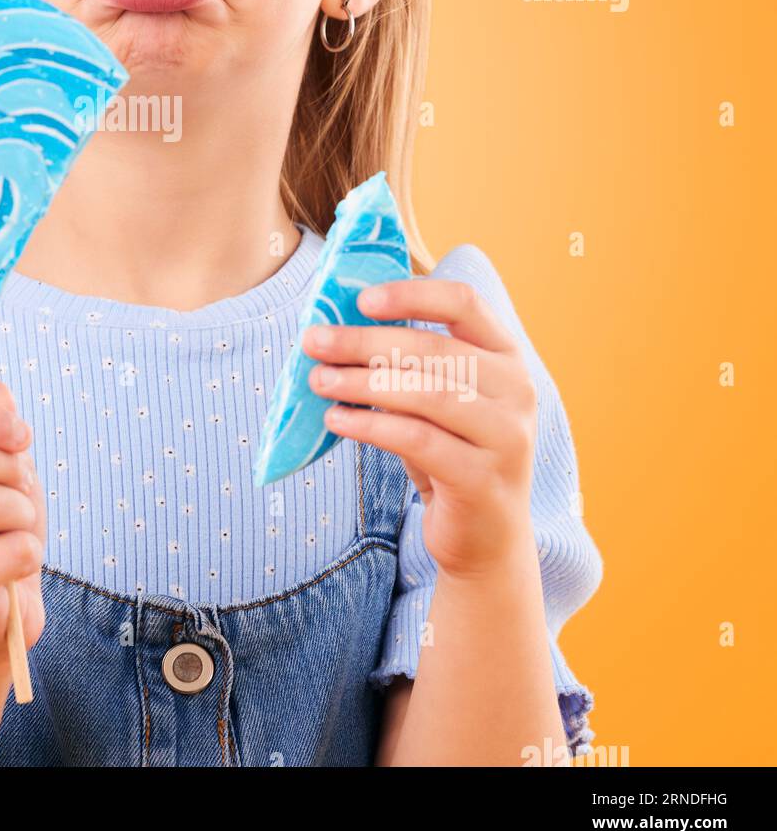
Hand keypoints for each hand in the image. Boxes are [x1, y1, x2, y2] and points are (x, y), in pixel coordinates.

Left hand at [302, 280, 538, 580]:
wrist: (486, 536)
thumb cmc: (451, 453)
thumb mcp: (437, 401)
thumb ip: (407, 366)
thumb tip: (335, 332)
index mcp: (505, 357)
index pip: (464, 303)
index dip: (412, 294)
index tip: (361, 299)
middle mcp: (516, 390)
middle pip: (432, 348)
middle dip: (364, 342)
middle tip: (314, 341)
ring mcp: (505, 436)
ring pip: (424, 392)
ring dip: (361, 382)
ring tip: (319, 380)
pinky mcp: (481, 478)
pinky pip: (416, 439)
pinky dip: (370, 425)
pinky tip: (337, 420)